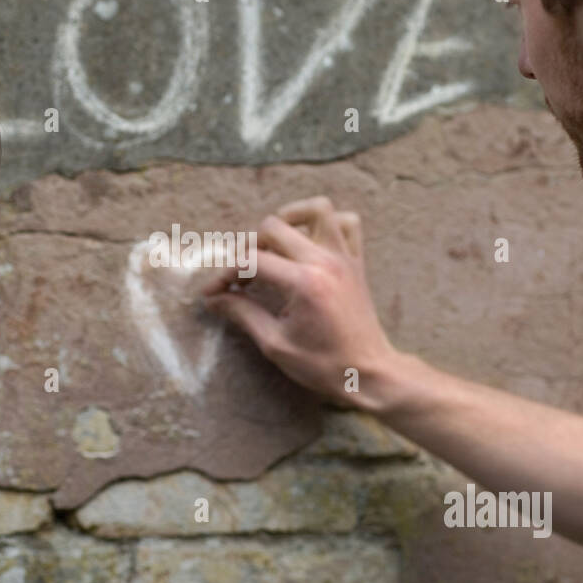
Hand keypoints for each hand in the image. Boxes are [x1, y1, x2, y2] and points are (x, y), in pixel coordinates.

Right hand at [200, 196, 398, 408]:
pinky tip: (309, 242)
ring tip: (274, 243)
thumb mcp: (275, 344)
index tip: (212, 292)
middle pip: (274, 227)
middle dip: (249, 247)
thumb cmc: (323, 365)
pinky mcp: (356, 262)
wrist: (369, 373)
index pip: (252, 261)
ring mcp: (344, 258)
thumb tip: (214, 299)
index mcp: (303, 283)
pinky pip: (348, 223)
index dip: (224, 274)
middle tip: (241, 275)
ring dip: (289, 218)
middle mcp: (325, 261)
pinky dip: (327, 223)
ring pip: (317, 210)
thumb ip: (243, 314)